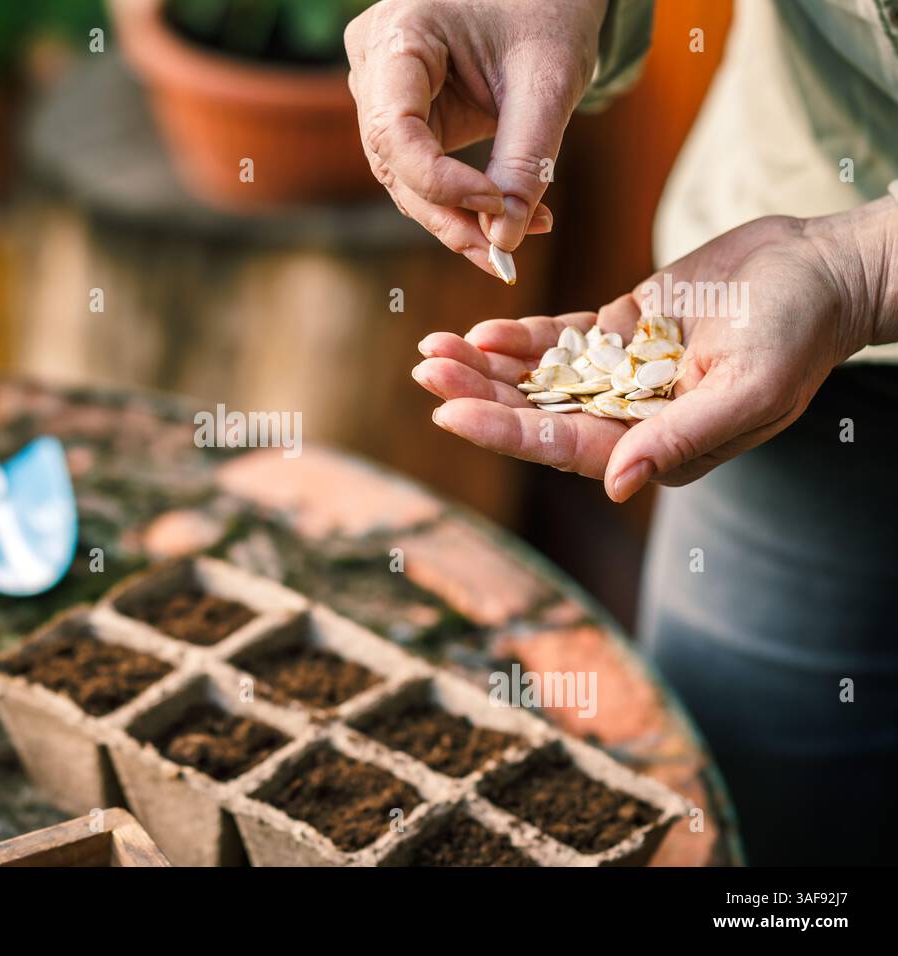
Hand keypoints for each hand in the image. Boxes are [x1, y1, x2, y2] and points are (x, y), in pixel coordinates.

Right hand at [344, 0, 605, 273]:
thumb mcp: (549, 78)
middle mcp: (374, 65)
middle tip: (502, 256)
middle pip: (395, 164)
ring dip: (458, 218)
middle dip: (449, 215)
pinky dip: (464, 200)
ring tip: (516, 240)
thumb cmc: (548, 7)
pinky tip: (512, 218)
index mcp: (397, 34)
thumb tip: (503, 240)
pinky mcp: (406, 116)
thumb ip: (525, 157)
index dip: (437, 180)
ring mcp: (383, 92)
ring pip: (405, 178)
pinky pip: (423, 172)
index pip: (392, 130)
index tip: (496, 204)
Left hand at [412, 214, 879, 499]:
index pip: (564, 443)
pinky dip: (520, 336)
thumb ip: (681, 437)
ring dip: (485, 364)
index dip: (504, 429)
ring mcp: (621, 372)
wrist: (820, 271)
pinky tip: (481, 330)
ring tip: (431, 348)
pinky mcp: (621, 329)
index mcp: (656, 446)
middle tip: (425, 371)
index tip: (448, 412)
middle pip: (537, 410)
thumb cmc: (799, 334)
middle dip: (478, 392)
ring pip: (538, 375)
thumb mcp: (748, 390)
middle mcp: (630, 417)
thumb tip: (613, 484)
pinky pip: (559, 338)